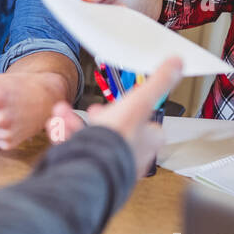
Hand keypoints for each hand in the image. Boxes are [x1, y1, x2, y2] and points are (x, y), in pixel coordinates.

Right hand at [44, 57, 183, 181]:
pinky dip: (64, 135)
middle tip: (94, 110)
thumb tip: (177, 63)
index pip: (150, 128)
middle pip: (117, 133)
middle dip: (100, 117)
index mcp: (147, 142)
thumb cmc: (119, 139)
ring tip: (64, 112)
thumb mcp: (140, 101)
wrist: (92, 166)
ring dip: (76, 124)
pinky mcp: (88, 170)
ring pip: (93, 141)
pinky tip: (56, 124)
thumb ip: (158, 82)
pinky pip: (75, 150)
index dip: (137, 112)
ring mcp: (108, 164)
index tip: (126, 103)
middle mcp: (130, 156)